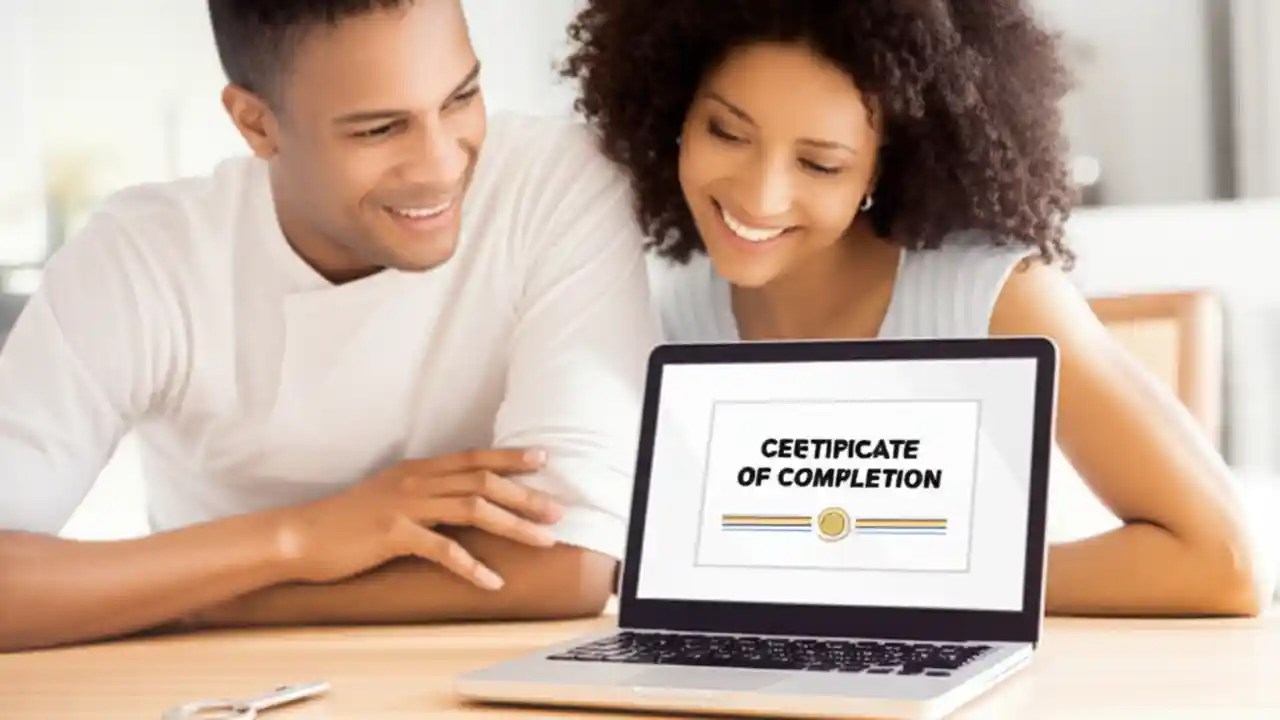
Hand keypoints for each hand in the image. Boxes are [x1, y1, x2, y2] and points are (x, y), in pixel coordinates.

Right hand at [276, 448, 562, 588]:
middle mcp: (417, 481)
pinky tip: (492, 581)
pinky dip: (472, 566)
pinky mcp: (394, 534)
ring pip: (473, 509)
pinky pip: (443, 549)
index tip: (542, 459)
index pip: (474, 458)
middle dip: (525, 496)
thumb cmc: (348, 519)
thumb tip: (462, 497)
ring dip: (514, 525)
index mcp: (418, 469)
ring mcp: (406, 505)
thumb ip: (425, 491)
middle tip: (558, 510)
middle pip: (483, 481)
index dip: (510, 457)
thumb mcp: (390, 494)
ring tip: (543, 541)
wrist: (303, 535)